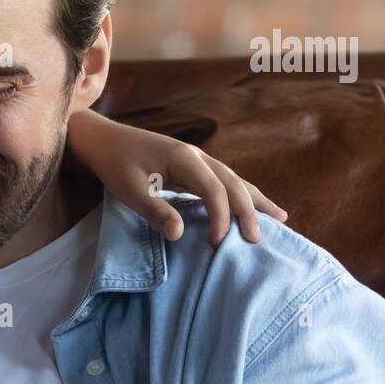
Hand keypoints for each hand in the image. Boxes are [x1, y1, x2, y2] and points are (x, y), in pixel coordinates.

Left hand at [69, 111, 287, 246]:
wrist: (103, 140)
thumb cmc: (114, 164)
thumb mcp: (129, 190)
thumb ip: (155, 211)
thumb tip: (181, 234)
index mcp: (184, 158)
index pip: (214, 190)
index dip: (220, 218)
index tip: (218, 244)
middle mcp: (197, 156)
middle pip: (233, 183)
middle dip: (249, 211)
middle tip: (258, 240)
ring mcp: (197, 159)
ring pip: (234, 179)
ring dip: (254, 200)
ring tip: (281, 218)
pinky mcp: (192, 166)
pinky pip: (223, 181)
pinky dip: (240, 195)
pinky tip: (251, 205)